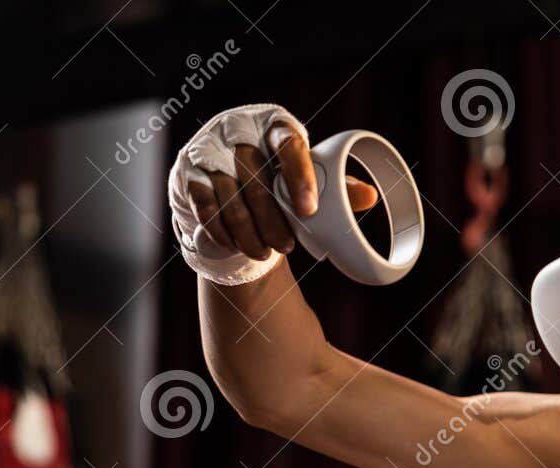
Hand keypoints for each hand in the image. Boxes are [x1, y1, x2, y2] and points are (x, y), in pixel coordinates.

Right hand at [183, 118, 378, 260]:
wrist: (230, 186)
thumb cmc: (276, 178)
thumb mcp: (305, 178)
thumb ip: (336, 186)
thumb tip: (369, 196)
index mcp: (273, 123)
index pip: (287, 142)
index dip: (299, 176)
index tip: (309, 210)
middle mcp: (236, 128)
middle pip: (256, 176)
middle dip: (272, 219)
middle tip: (287, 247)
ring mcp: (208, 149)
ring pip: (230, 196)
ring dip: (249, 232)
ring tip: (264, 252)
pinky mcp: (189, 173)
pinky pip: (206, 206)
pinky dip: (224, 231)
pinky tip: (237, 245)